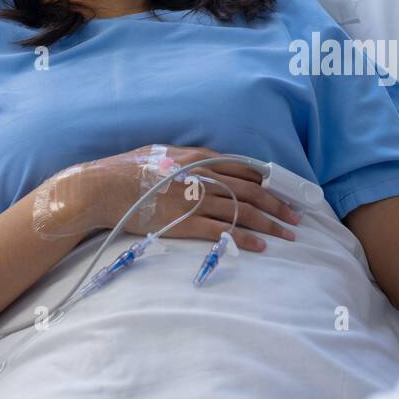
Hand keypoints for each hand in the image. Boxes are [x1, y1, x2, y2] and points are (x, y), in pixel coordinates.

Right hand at [38, 146, 301, 251]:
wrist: (102, 188)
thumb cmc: (126, 169)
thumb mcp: (161, 152)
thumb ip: (187, 157)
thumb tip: (206, 160)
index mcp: (199, 158)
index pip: (243, 169)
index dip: (267, 182)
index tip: (283, 192)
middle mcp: (203, 177)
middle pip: (251, 191)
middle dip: (278, 205)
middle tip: (296, 217)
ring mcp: (195, 200)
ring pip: (243, 212)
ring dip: (270, 224)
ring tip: (288, 235)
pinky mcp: (185, 223)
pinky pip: (223, 232)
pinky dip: (245, 239)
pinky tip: (261, 246)